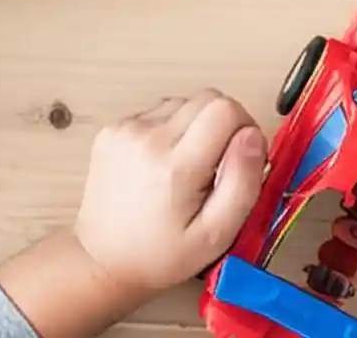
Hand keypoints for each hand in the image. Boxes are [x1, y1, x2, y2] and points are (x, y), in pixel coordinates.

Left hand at [74, 89, 267, 294]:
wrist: (102, 259)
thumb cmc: (162, 254)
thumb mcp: (216, 234)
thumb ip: (243, 182)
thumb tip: (253, 136)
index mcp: (176, 165)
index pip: (226, 109)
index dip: (245, 128)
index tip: (240, 158)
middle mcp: (147, 138)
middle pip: (207, 97)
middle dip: (223, 124)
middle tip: (217, 164)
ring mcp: (125, 130)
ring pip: (182, 102)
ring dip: (195, 126)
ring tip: (186, 167)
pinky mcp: (112, 129)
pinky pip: (156, 112)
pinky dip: (168, 130)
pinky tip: (161, 164)